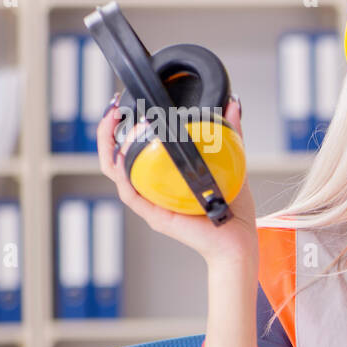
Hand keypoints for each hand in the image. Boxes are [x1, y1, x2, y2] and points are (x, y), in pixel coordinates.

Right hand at [97, 95, 259, 268]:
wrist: (240, 242)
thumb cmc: (235, 211)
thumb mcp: (234, 164)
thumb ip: (232, 135)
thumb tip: (233, 104)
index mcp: (164, 180)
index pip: (133, 151)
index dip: (122, 129)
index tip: (124, 104)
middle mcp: (152, 190)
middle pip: (115, 158)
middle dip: (106, 131)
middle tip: (112, 107)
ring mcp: (150, 203)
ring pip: (116, 171)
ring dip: (109, 145)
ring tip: (114, 121)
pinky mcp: (155, 216)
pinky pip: (130, 192)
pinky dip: (124, 171)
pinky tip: (126, 150)